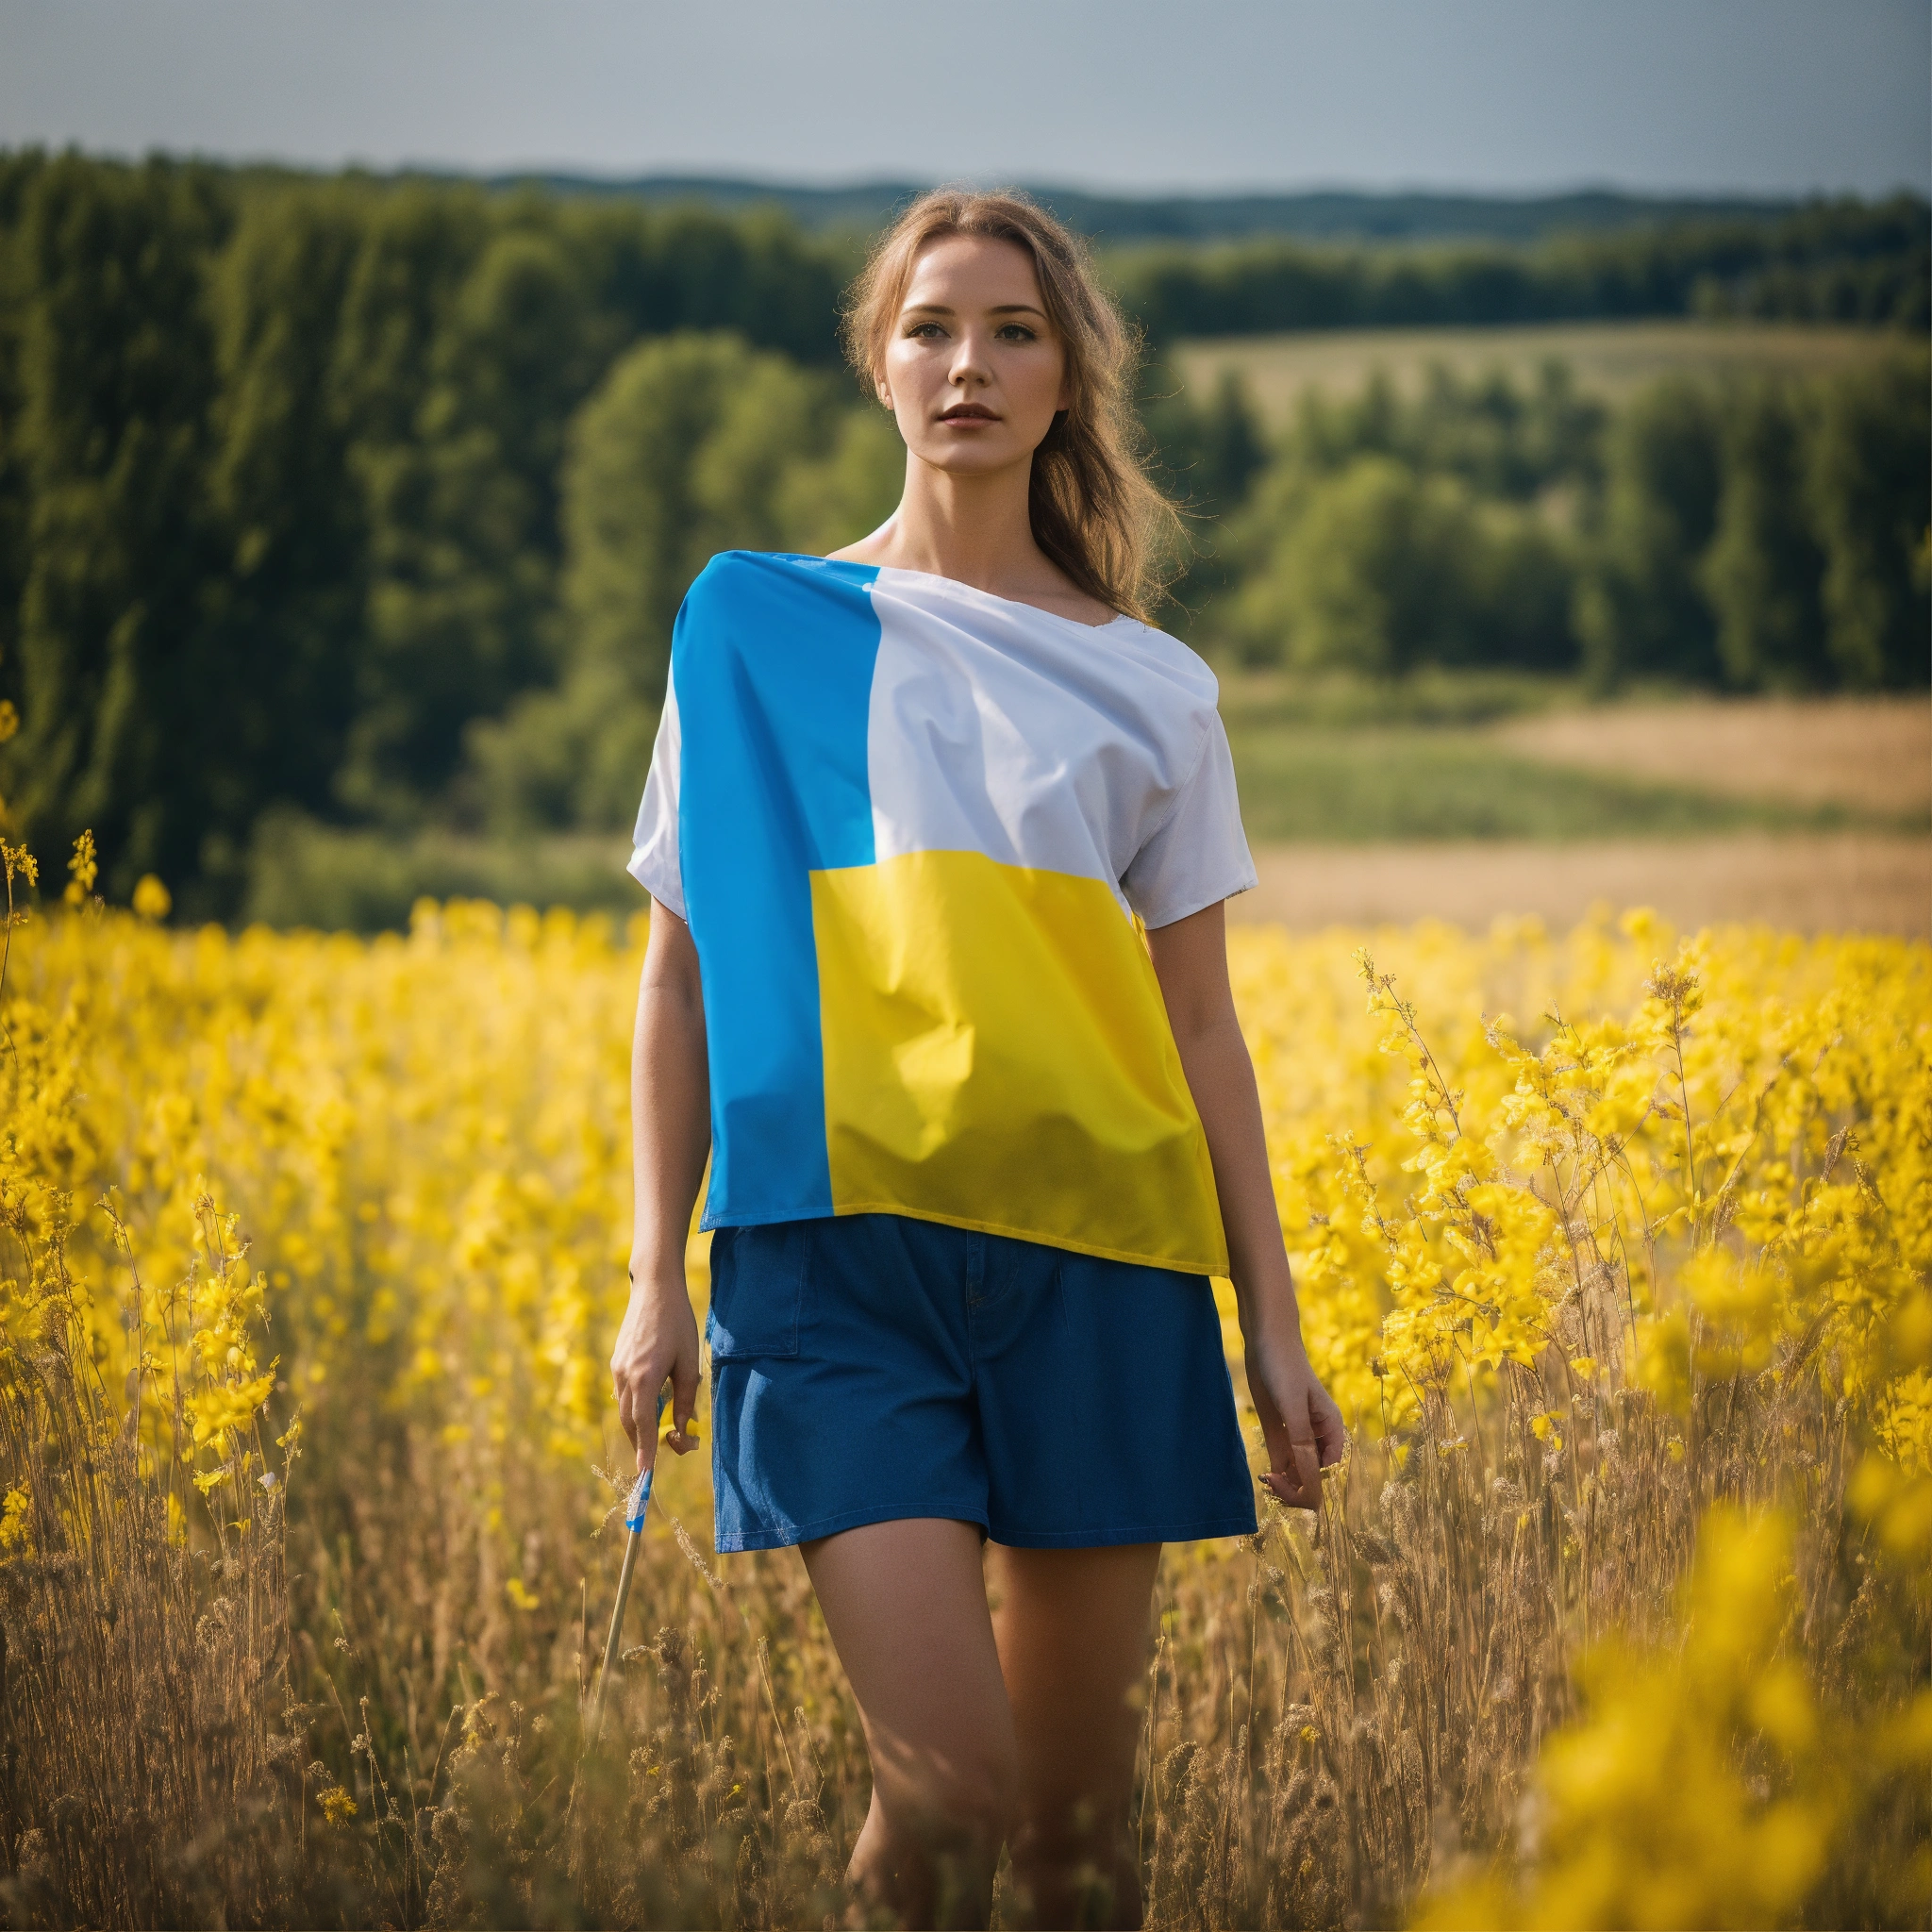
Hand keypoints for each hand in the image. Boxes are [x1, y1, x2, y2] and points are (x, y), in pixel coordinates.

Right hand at [610, 1256, 701, 1477]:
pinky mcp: (617, 1361)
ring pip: (625, 1409)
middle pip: (631, 1422)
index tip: (647, 1473)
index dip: (647, 1450)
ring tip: (662, 1430)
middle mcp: (625, 1376)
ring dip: (640, 1425)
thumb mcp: (689, 1362)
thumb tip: (682, 1430)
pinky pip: (624, 1394)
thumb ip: (685, 1399)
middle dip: (644, 1442)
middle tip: (665, 1452)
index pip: (644, 1424)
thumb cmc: (678, 1323)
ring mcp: (617, 1368)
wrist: (654, 1288)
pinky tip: (653, 1403)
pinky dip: (636, 1407)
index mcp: (644, 1377)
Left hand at [1244, 1325, 1346, 1510]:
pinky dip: (1278, 1473)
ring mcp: (1300, 1435)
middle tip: (1270, 1484)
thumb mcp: (1292, 1407)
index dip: (1308, 1487)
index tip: (1281, 1483)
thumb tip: (1310, 1482)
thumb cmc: (1284, 1366)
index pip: (1326, 1473)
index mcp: (1333, 1430)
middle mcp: (1319, 1436)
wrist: (1265, 1339)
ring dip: (1285, 1484)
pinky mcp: (1281, 1430)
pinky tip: (1265, 1475)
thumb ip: (1301, 1444)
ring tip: (1266, 1481)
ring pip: (1299, 1473)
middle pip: (1314, 1477)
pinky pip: (1285, 1462)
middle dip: (1296, 1488)